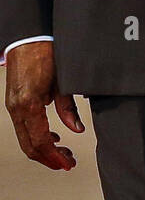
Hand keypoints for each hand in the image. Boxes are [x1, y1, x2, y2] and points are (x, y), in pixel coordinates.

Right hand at [5, 39, 83, 169]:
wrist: (30, 36)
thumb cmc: (46, 52)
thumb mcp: (62, 82)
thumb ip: (68, 108)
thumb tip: (77, 129)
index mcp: (29, 104)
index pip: (41, 141)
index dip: (55, 156)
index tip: (67, 164)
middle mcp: (17, 107)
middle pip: (30, 145)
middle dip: (49, 158)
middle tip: (67, 163)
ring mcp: (13, 105)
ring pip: (25, 138)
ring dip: (43, 149)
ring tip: (62, 153)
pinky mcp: (14, 101)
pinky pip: (23, 126)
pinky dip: (36, 136)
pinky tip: (51, 136)